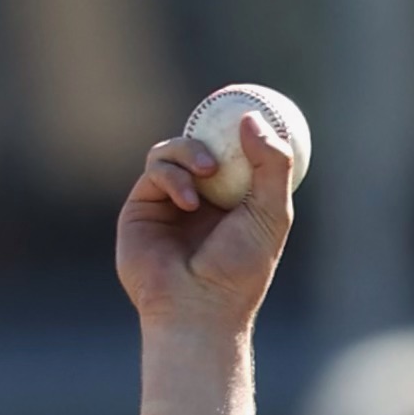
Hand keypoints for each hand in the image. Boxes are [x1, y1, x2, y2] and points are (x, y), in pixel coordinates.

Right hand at [116, 127, 291, 337]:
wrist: (198, 308)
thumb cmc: (240, 270)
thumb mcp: (271, 214)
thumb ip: (271, 166)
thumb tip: (254, 118)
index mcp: (234, 202)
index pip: (236, 153)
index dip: (240, 128)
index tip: (251, 106)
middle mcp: (201, 199)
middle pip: (200, 144)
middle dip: (211, 133)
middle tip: (227, 134)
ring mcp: (168, 203)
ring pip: (172, 150)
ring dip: (189, 151)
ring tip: (207, 173)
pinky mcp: (141, 208)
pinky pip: (155, 169)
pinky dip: (172, 174)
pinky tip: (189, 200)